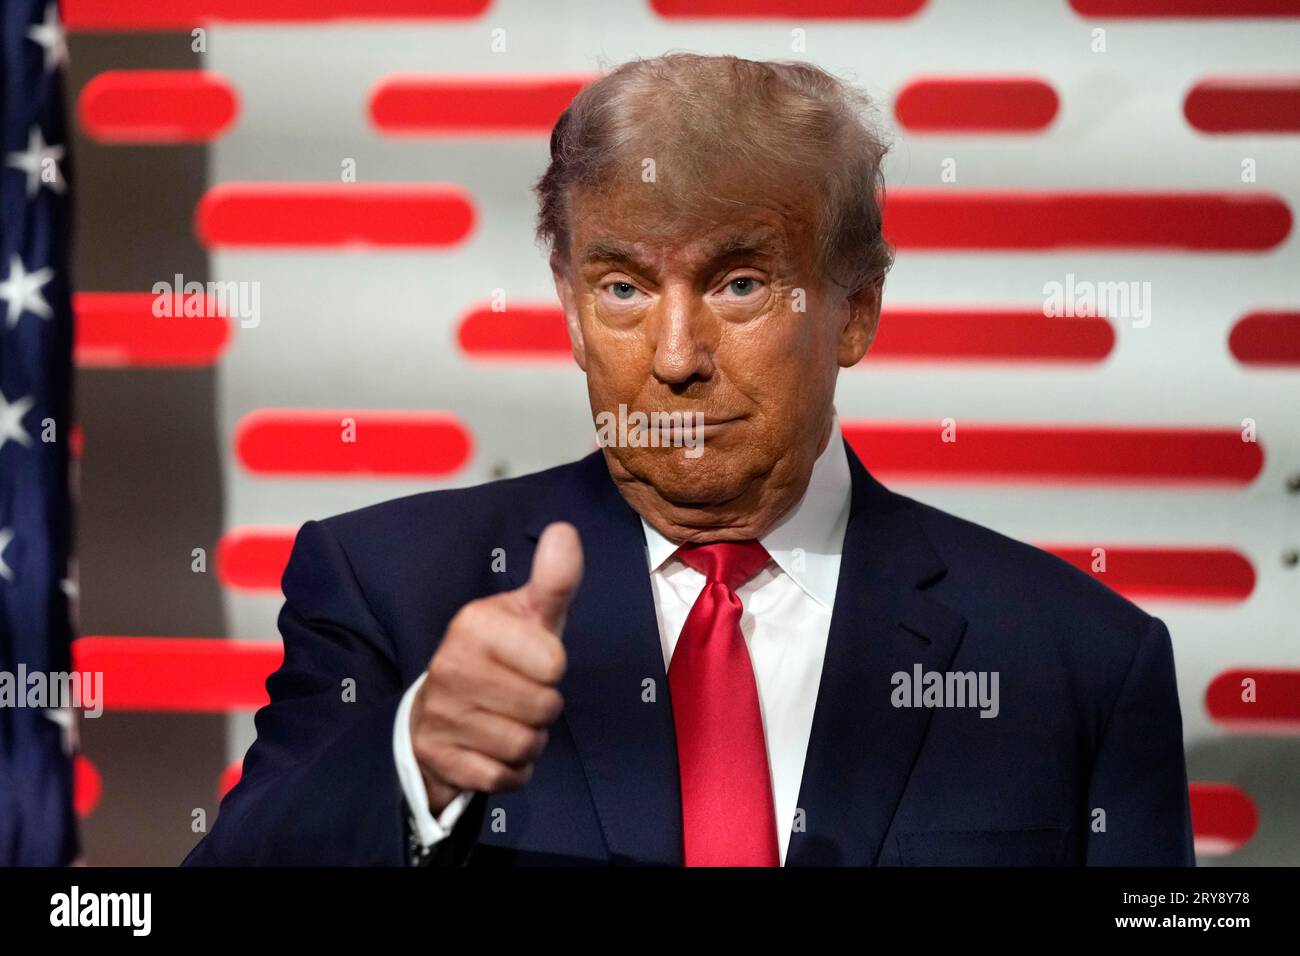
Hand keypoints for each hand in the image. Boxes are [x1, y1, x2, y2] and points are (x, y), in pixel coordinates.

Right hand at [410, 522, 582, 814]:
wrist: (440, 709)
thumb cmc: (500, 656)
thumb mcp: (529, 615)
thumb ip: (554, 580)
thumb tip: (566, 531)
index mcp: (474, 624)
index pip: (554, 663)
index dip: (553, 668)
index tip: (530, 661)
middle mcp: (449, 665)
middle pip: (543, 708)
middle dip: (544, 709)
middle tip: (520, 695)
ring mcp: (439, 714)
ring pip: (525, 745)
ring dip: (530, 741)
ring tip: (508, 720)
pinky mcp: (438, 757)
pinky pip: (504, 778)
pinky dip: (512, 771)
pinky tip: (493, 748)